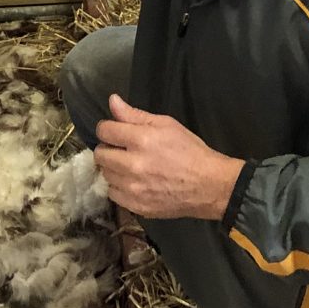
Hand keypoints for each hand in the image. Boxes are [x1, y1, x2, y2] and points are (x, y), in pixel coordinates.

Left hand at [94, 94, 244, 220]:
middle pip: (100, 154)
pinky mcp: (136, 206)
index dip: (107, 128)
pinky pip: (113, 194)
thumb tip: (112, 101)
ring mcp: (133, 188)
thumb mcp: (166, 125)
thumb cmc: (189, 151)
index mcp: (141, 140)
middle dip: (109, 148)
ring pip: (105, 174)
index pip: (104, 130)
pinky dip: (120, 187)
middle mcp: (133, 165)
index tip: (115, 132)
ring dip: (114, 169)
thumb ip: (135, 114)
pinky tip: (134, 183)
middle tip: (123, 150)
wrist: (208, 186)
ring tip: (131, 167)